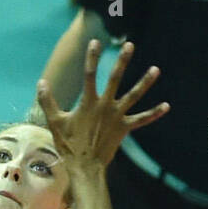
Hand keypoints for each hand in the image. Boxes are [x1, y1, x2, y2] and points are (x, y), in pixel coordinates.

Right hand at [38, 40, 166, 169]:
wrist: (84, 166)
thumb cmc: (68, 144)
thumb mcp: (55, 121)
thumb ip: (47, 101)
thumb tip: (41, 82)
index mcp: (88, 103)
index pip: (89, 75)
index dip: (92, 57)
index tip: (95, 42)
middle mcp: (105, 106)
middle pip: (115, 79)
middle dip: (122, 61)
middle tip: (130, 45)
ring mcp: (117, 117)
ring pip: (134, 96)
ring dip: (145, 82)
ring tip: (156, 69)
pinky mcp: (124, 128)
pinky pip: (142, 119)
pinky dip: (154, 113)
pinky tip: (166, 106)